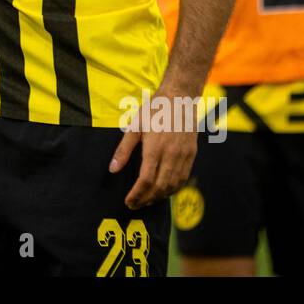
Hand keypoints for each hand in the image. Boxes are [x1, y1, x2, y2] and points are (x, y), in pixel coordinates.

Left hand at [112, 89, 197, 209]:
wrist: (180, 98)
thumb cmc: (155, 110)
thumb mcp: (135, 126)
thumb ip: (123, 150)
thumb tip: (112, 169)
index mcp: (155, 148)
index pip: (146, 180)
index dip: (137, 195)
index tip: (128, 201)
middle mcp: (172, 155)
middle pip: (160, 187)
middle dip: (146, 199)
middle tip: (135, 205)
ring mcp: (184, 156)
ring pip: (173, 185)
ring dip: (159, 197)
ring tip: (147, 200)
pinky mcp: (192, 155)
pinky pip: (183, 179)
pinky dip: (173, 189)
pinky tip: (164, 191)